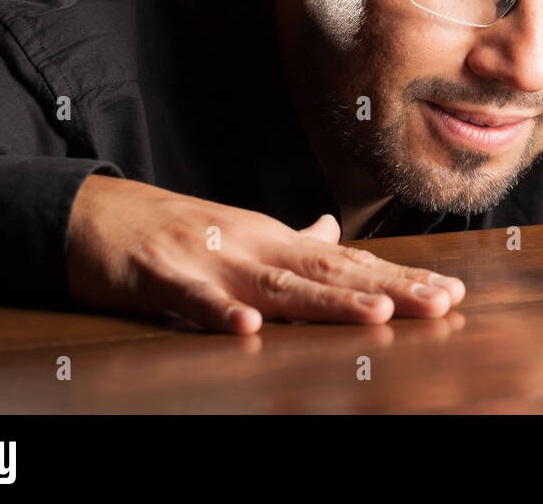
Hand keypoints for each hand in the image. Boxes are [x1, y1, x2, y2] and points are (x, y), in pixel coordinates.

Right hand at [65, 174, 464, 332]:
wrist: (94, 213)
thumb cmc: (172, 231)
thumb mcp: (241, 234)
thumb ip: (291, 241)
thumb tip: (335, 231)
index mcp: (274, 242)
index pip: (348, 264)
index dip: (398, 278)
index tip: (448, 292)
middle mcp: (254, 248)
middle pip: (330, 273)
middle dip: (388, 290)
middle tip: (440, 304)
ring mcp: (211, 261)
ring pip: (277, 284)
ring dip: (327, 302)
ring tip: (377, 315)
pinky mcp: (162, 278)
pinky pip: (193, 301)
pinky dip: (220, 313)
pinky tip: (248, 328)